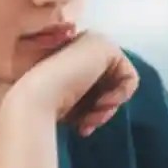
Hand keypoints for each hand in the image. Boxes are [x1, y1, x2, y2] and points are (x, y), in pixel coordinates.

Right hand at [9, 31, 139, 136]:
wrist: (37, 96)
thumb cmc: (48, 104)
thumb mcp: (74, 103)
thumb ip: (88, 98)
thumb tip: (108, 106)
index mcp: (71, 55)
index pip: (97, 85)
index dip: (93, 108)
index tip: (84, 125)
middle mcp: (84, 44)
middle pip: (110, 83)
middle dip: (102, 109)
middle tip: (91, 122)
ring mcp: (96, 42)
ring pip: (119, 82)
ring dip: (109, 107)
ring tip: (93, 117)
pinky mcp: (107, 47)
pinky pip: (130, 77)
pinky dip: (121, 95)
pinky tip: (104, 102)